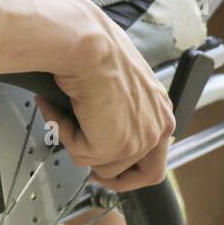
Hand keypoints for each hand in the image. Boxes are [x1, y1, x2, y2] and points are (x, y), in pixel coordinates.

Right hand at [36, 3, 175, 191]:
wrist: (88, 44)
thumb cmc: (98, 50)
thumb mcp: (119, 81)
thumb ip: (120, 109)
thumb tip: (99, 125)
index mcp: (161, 109)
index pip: (156, 154)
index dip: (132, 167)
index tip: (113, 169)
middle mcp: (159, 126)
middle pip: (145, 175)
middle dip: (116, 180)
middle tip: (94, 176)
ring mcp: (140, 139)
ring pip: (104, 167)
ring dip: (80, 144)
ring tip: (67, 114)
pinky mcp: (116, 146)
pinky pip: (81, 155)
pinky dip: (65, 133)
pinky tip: (62, 110)